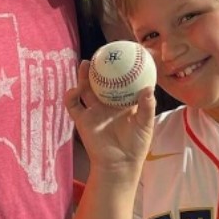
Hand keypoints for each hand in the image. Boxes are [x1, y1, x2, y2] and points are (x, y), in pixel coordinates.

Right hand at [63, 60, 154, 174]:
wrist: (120, 164)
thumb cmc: (136, 145)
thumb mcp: (145, 125)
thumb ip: (147, 107)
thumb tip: (148, 88)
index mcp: (123, 103)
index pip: (120, 82)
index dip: (120, 69)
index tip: (122, 55)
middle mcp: (107, 104)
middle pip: (100, 82)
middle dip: (99, 68)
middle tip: (101, 54)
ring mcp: (93, 111)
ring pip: (85, 90)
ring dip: (83, 77)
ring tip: (85, 65)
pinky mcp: (82, 120)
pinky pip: (73, 106)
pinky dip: (71, 96)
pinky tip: (74, 90)